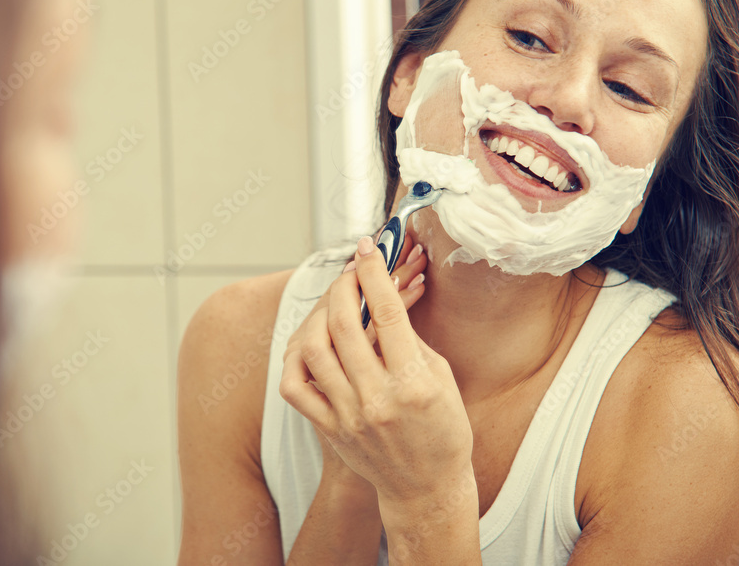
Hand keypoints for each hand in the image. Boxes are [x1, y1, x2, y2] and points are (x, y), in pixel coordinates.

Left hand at [280, 234, 473, 506]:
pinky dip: (296, 357)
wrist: (425, 489)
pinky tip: (310, 341)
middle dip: (343, 285)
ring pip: (314, 349)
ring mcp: (348, 415)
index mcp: (414, 383)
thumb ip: (410, 340)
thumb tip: (382, 298)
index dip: (373, 273)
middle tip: (350, 271)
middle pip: (343, 324)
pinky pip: (296, 385)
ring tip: (332, 301)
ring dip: (319, 314)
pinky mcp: (329, 428)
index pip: (385, 313)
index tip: (368, 250)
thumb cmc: (443, 431)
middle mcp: (378, 399)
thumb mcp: (442, 378)